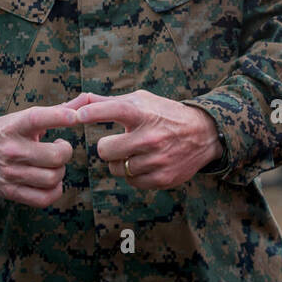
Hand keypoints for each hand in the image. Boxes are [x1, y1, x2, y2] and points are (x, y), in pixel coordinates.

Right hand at [0, 103, 75, 207]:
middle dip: (65, 151)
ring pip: (53, 178)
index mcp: (15, 125)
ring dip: (60, 171)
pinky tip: (51, 180)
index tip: (75, 116)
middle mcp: (12, 149)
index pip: (37, 118)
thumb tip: (89, 98)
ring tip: (52, 164)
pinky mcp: (10, 191)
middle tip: (59, 148)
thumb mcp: (25, 116)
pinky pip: (44, 199)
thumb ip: (59, 109)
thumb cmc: (5, 131)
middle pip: (56, 156)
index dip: (60, 117)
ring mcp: (11, 173)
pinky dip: (55, 191)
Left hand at [62, 90, 221, 189]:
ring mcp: (156, 160)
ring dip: (121, 161)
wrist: (203, 134)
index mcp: (144, 113)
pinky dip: (133, 173)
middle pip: (105, 150)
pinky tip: (145, 162)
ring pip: (116, 168)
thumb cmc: (165, 114)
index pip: (114, 110)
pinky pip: (131, 181)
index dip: (93, 113)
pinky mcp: (162, 178)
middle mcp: (150, 136)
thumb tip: (78, 101)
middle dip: (108, 146)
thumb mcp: (142, 100)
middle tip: (120, 142)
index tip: (78, 116)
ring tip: (136, 151)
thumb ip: (109, 102)